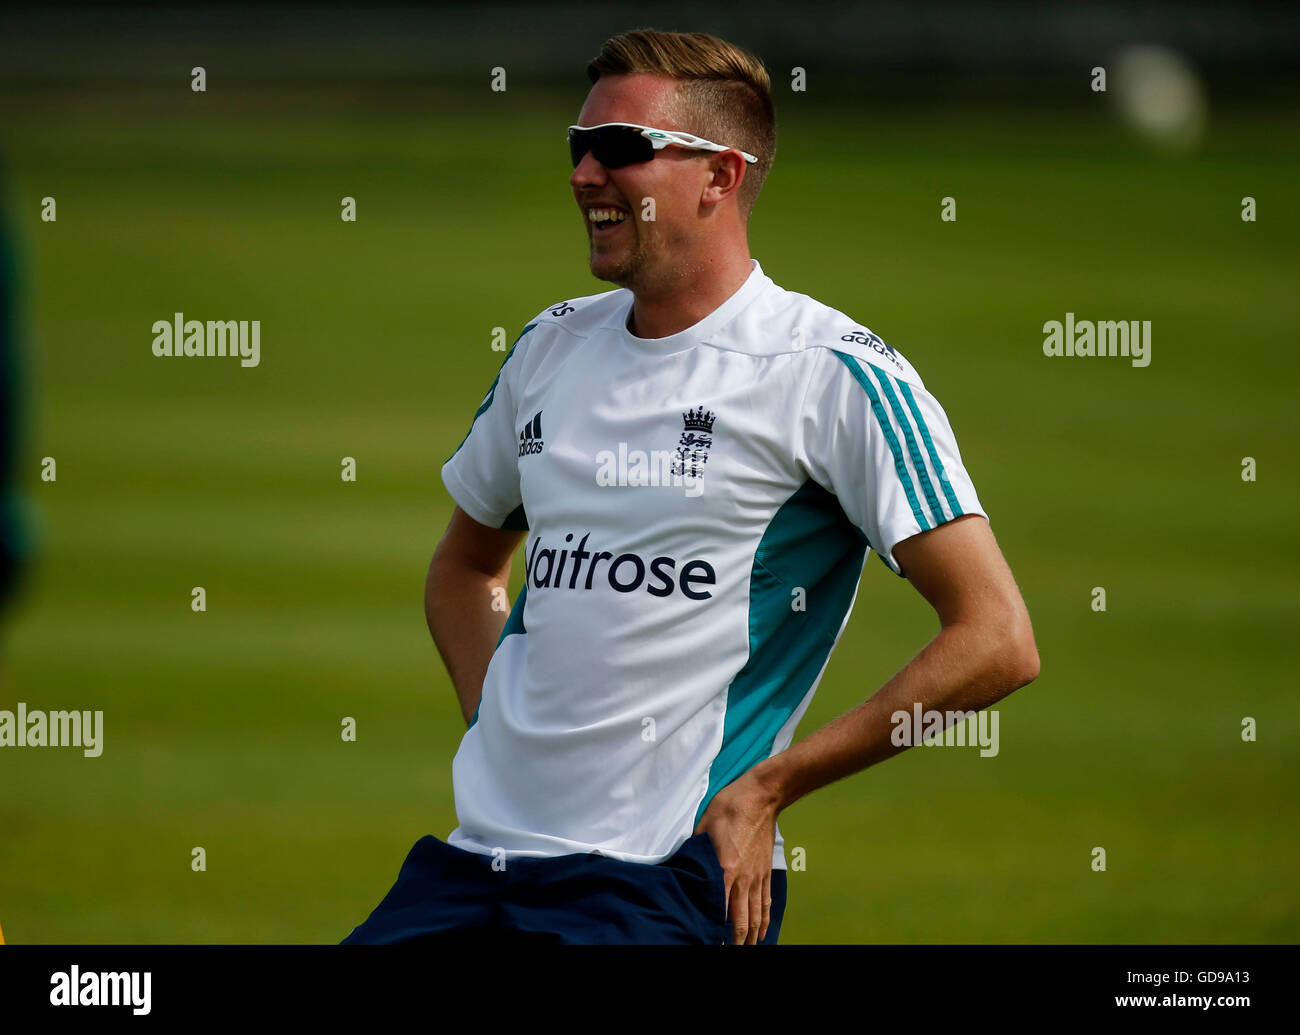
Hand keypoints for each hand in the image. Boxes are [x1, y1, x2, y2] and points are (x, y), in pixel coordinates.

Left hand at [693, 769, 780, 944]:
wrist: (760, 797)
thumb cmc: (729, 808)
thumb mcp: (702, 827)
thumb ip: (694, 852)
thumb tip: (682, 867)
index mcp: (724, 870)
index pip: (719, 909)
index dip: (714, 930)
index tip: (707, 941)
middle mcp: (743, 880)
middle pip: (741, 921)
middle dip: (735, 941)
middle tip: (727, 951)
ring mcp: (757, 877)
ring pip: (756, 916)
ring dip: (750, 937)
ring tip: (744, 949)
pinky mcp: (766, 872)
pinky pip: (766, 903)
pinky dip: (764, 921)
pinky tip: (761, 933)